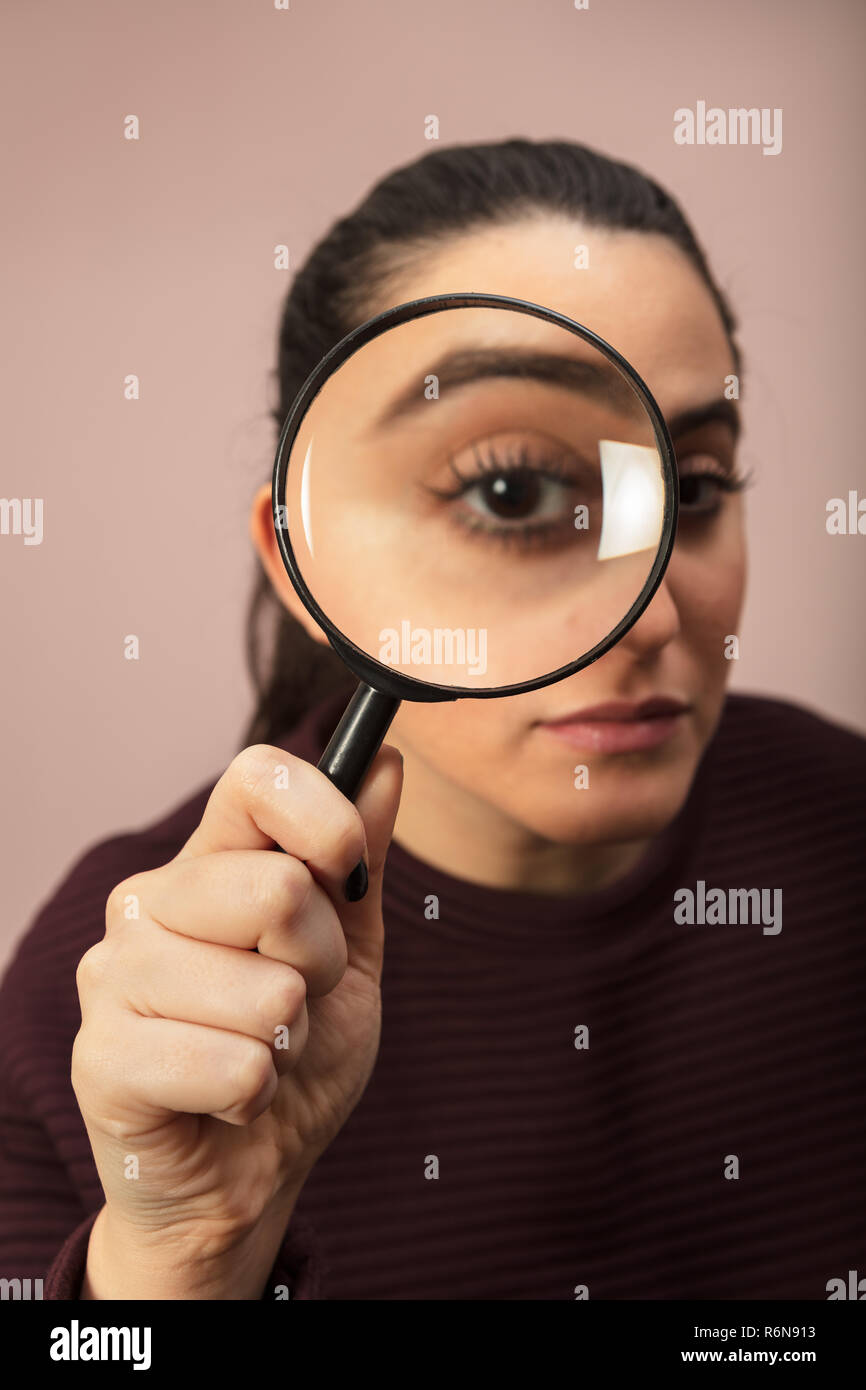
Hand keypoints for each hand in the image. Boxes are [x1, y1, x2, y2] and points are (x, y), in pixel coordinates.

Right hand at [71, 741, 402, 1296]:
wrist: (246, 1174)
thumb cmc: (293, 1056)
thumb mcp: (351, 955)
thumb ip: (360, 863)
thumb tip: (383, 761)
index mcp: (208, 863)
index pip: (256, 778)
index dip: (324, 819)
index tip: (349, 875)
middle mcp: (147, 902)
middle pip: (276, 889)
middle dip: (321, 967)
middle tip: (293, 1005)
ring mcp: (112, 976)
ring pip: (266, 991)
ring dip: (288, 1042)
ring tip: (256, 1055)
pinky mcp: (98, 1058)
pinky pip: (233, 1067)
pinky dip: (256, 1096)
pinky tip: (226, 1101)